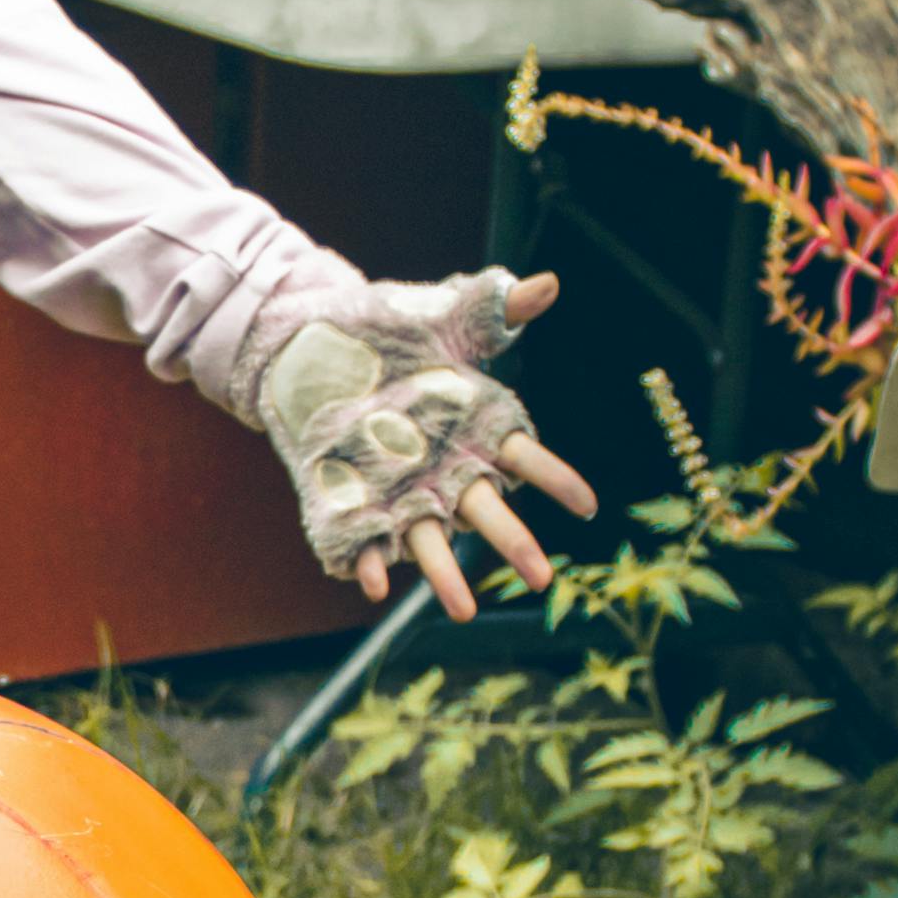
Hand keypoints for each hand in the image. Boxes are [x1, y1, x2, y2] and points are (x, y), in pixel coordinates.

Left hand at [255, 269, 598, 621]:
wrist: (309, 343)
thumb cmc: (387, 330)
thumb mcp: (440, 316)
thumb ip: (493, 308)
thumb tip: (548, 284)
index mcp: (475, 428)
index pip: (526, 457)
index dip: (556, 480)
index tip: (588, 506)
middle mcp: (445, 469)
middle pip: (487, 511)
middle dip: (514, 544)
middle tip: (543, 578)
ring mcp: (399, 490)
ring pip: (431, 541)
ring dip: (445, 576)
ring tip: (463, 613)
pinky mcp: (352, 501)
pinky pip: (365, 540)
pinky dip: (370, 562)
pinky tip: (374, 585)